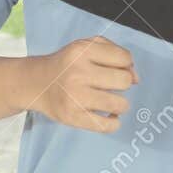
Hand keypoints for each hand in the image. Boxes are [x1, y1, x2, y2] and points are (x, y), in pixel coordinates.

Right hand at [19, 36, 138, 133]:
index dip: (126, 65)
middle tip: (111, 86)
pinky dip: (113, 123)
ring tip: (111, 102)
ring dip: (120, 105)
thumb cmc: (67, 64)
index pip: (124, 58)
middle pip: (124, 81)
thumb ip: (114, 53)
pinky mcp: (72, 117)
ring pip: (119, 104)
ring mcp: (74, 96)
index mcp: (82, 51)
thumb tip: (136, 78)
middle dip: (123, 84)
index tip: (117, 70)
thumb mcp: (85, 46)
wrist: (36, 83)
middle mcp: (78, 72)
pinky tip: (109, 117)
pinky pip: (107, 125)